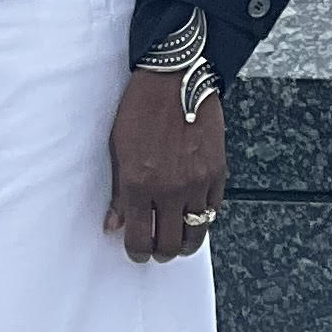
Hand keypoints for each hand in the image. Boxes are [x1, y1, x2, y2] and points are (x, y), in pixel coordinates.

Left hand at [105, 63, 225, 264]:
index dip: (136, 252)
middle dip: (160, 253)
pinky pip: (213, 212)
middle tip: (155, 249)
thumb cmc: (140, 109)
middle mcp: (170, 190)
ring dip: (184, 244)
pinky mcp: (218, 174)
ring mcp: (197, 184)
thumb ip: (118, 191)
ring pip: (195, 235)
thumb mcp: (117, 147)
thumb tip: (113, 224)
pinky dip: (202, 219)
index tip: (135, 251)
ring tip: (175, 240)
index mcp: (139, 183)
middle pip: (169, 245)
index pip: (139, 238)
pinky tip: (191, 214)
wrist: (175, 79)